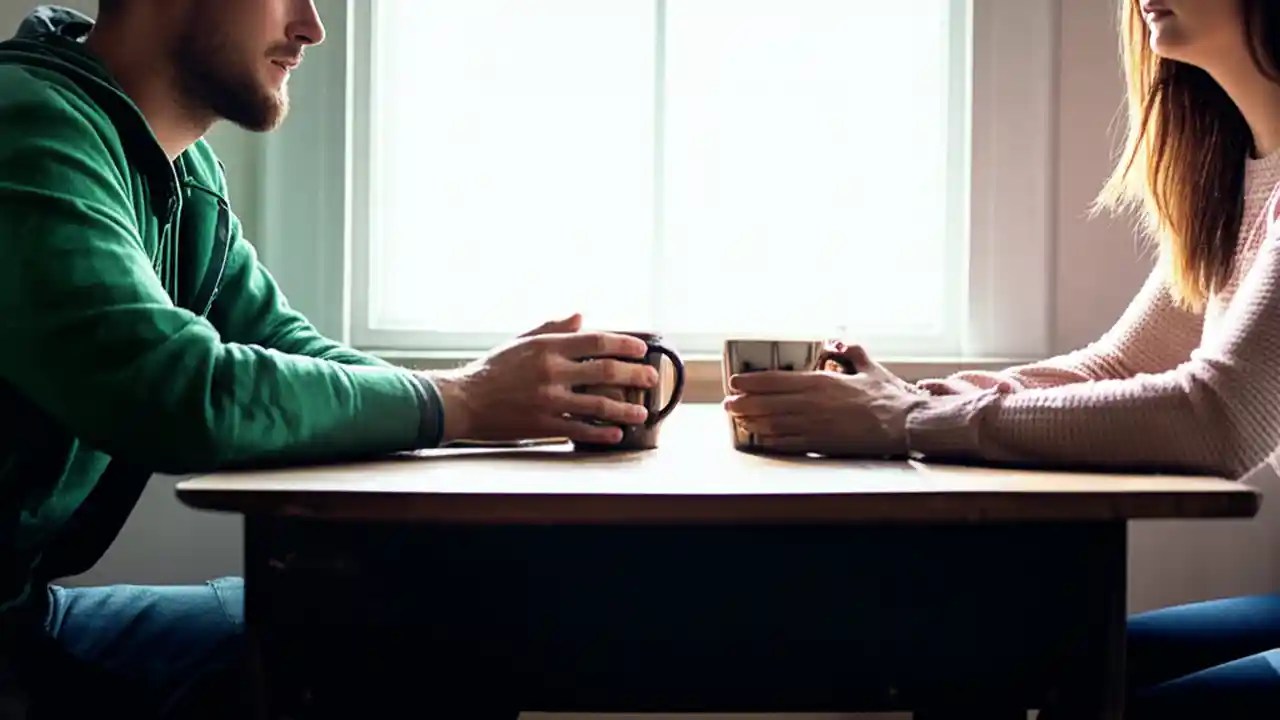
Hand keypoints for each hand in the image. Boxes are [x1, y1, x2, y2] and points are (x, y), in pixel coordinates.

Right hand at [427, 315, 657, 444]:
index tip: (642, 348)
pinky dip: (601, 432)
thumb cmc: (493, 370)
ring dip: (625, 408)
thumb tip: (581, 316)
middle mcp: (551, 371)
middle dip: (633, 374)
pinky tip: (616, 433)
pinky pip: (580, 429)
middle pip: (604, 370)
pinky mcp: (543, 425)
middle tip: (651, 378)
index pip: (595, 341)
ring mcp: (548, 400)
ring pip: (598, 404)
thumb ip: (552, 329)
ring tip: (642, 412)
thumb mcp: (521, 342)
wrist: (463, 401)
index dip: (623, 344)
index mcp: (547, 347)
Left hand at [723, 343, 928, 456]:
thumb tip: (835, 343)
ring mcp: (815, 426)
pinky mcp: (821, 444)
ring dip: (751, 421)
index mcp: (821, 382)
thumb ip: (849, 351)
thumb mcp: (868, 367)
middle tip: (727, 404)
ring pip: (772, 424)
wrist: (905, 425)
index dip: (751, 381)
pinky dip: (769, 440)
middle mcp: (812, 404)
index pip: (775, 380)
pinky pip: (787, 443)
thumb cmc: (888, 397)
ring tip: (738, 419)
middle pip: (767, 404)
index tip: (735, 381)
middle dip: (743, 403)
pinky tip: (760, 438)